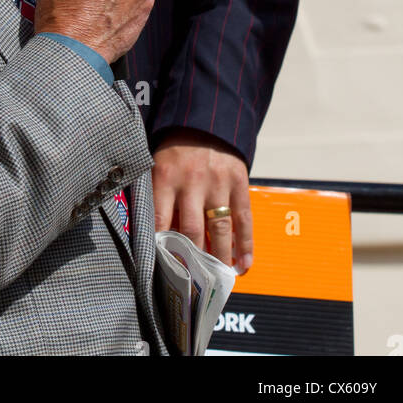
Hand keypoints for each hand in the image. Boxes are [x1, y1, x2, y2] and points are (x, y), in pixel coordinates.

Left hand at [151, 127, 252, 274]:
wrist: (203, 118)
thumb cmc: (175, 148)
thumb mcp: (157, 165)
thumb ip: (158, 197)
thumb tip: (156, 236)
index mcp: (165, 177)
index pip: (160, 220)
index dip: (161, 248)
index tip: (162, 271)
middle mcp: (192, 182)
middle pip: (191, 230)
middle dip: (192, 260)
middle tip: (192, 284)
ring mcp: (218, 183)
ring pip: (219, 229)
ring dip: (220, 257)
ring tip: (219, 280)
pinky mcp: (239, 182)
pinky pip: (244, 218)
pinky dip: (246, 243)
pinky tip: (244, 263)